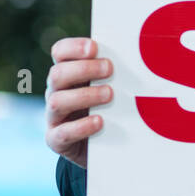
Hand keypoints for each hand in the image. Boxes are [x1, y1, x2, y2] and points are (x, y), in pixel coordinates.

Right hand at [45, 37, 111, 168]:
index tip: (94, 47)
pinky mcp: (57, 140)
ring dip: (85, 95)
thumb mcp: (110, 87)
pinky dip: (81, 126)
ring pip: (57, 102)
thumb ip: (115, 72)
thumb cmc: (108, 108)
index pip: (60, 52)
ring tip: (109, 94)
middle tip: (109, 69)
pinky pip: (62, 133)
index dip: (73, 47)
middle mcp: (56, 92)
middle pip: (57, 74)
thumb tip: (140, 54)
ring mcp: (54, 117)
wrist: (100, 148)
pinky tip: (99, 121)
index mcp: (68, 74)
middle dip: (84, 69)